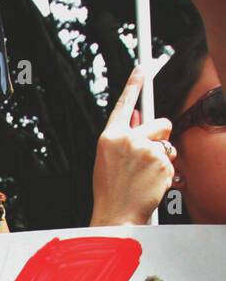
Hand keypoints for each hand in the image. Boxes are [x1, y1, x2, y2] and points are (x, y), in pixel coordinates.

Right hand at [91, 65, 175, 225]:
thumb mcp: (109, 160)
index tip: (145, 64)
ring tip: (144, 177)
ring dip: (162, 157)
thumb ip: (123, 136)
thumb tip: (136, 115)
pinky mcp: (160, 161)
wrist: (116, 217)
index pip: (124, 104)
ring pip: (168, 143)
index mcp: (109, 138)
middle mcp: (126, 139)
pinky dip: (165, 173)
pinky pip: (171, 160)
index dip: (135, 83)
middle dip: (160, 137)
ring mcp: (144, 150)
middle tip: (146, 159)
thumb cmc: (111, 192)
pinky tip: (150, 184)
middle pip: (160, 123)